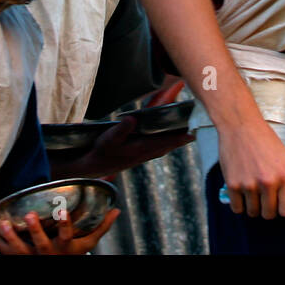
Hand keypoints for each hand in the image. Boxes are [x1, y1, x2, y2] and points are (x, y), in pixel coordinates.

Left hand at [0, 208, 120, 254]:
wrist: (58, 271)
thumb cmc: (72, 256)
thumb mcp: (87, 244)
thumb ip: (101, 227)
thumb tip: (117, 210)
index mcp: (66, 248)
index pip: (67, 235)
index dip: (64, 224)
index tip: (62, 210)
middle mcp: (49, 255)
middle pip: (41, 244)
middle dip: (35, 231)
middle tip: (29, 216)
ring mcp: (32, 259)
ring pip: (19, 250)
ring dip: (10, 237)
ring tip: (3, 223)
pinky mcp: (18, 261)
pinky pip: (4, 252)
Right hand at [50, 115, 192, 178]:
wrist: (91, 166)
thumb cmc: (100, 151)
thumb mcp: (107, 139)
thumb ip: (120, 130)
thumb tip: (132, 119)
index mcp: (139, 149)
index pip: (163, 142)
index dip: (177, 138)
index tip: (192, 134)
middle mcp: (143, 154)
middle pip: (166, 144)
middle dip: (179, 138)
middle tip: (192, 133)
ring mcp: (140, 156)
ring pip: (161, 148)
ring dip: (172, 141)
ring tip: (183, 136)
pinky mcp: (136, 156)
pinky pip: (155, 149)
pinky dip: (163, 144)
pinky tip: (165, 142)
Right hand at [216, 118, 284, 218]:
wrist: (240, 125)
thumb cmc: (264, 140)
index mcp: (284, 176)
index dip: (283, 209)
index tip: (279, 205)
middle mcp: (268, 182)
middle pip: (269, 214)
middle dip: (267, 208)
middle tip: (264, 198)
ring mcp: (249, 185)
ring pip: (253, 213)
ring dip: (253, 206)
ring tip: (252, 192)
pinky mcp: (232, 185)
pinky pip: (237, 208)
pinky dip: (239, 204)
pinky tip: (241, 193)